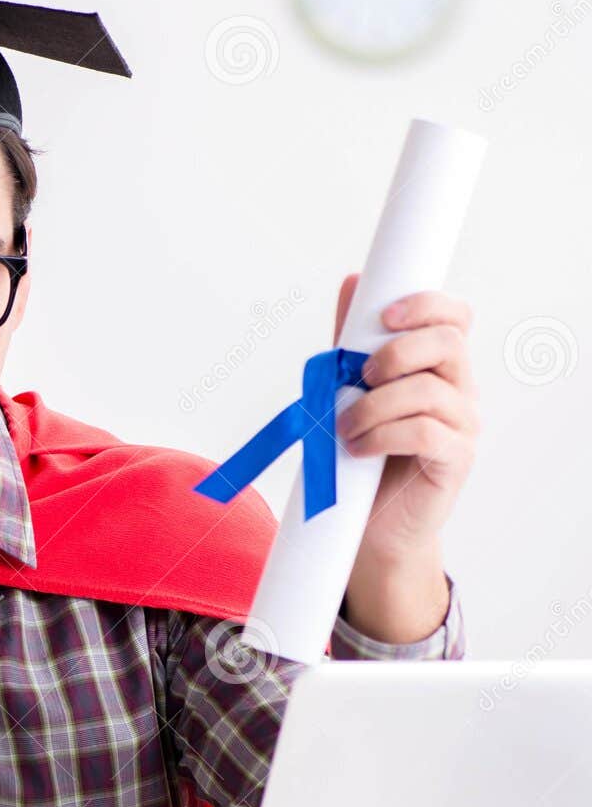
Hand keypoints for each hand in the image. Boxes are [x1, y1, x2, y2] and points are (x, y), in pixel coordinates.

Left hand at [331, 273, 478, 639]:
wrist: (367, 524)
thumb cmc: (360, 452)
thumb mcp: (349, 390)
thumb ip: (353, 343)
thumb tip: (353, 282)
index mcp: (436, 366)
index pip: (454, 317)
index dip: (426, 305)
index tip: (384, 318)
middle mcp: (458, 389)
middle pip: (447, 343)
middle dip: (395, 353)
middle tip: (359, 379)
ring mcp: (462, 425)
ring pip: (427, 390)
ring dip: (372, 406)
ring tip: (344, 429)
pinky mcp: (455, 460)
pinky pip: (426, 432)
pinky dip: (382, 435)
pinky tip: (358, 449)